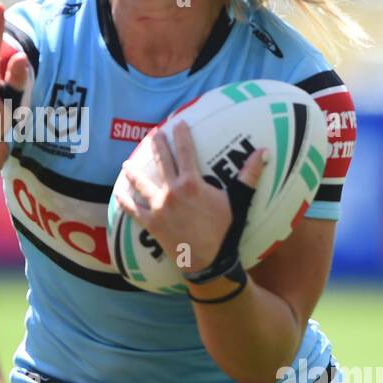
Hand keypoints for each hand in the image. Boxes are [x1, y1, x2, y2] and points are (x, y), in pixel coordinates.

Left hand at [115, 122, 267, 272]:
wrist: (208, 260)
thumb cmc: (224, 230)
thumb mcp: (238, 201)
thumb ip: (249, 176)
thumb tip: (264, 152)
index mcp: (192, 183)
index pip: (185, 151)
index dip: (181, 134)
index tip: (177, 123)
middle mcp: (172, 191)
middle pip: (161, 161)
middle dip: (156, 144)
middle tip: (152, 134)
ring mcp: (158, 206)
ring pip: (141, 183)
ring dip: (133, 171)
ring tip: (127, 163)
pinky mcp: (150, 223)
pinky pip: (133, 209)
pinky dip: (124, 201)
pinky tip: (118, 194)